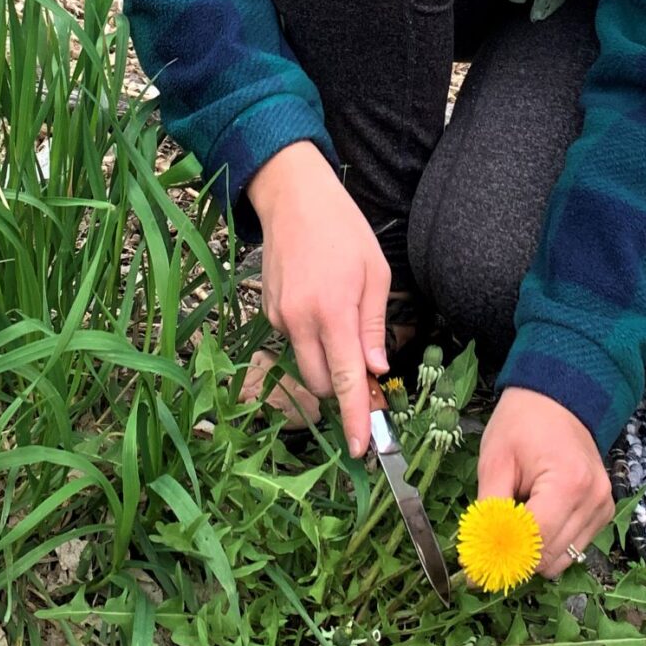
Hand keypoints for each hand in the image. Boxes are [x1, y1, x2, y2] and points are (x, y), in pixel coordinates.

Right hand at [245, 141, 391, 457]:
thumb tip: (376, 371)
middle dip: (341, 390)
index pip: (344, 381)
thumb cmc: (343, 230)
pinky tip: (322, 303)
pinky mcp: (269, 311)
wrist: (293, 198)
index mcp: (333, 313)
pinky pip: (294, 340)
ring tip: (343, 320)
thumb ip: (373, 327)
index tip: (363, 448)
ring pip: (305, 363)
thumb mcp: (375, 274)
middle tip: (367, 375)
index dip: (355, 418)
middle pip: (320, 383)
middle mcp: (301, 321)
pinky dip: (311, 338)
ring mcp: (280, 317)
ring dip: (326, 361)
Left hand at [476, 386, 613, 577]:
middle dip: (517, 555)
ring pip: (563, 559)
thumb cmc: (522, 423)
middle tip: (491, 539)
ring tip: (517, 520)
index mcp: (568, 483)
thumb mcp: (495, 461)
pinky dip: (552, 543)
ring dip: (535, 551)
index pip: (535, 542)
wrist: (556, 399)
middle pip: (550, 557)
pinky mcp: (604, 512)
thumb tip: (478, 557)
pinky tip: (537, 516)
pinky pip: (574, 548)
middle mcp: (593, 499)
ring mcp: (603, 507)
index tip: (475, 565)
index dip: (503, 556)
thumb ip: (489, 512)